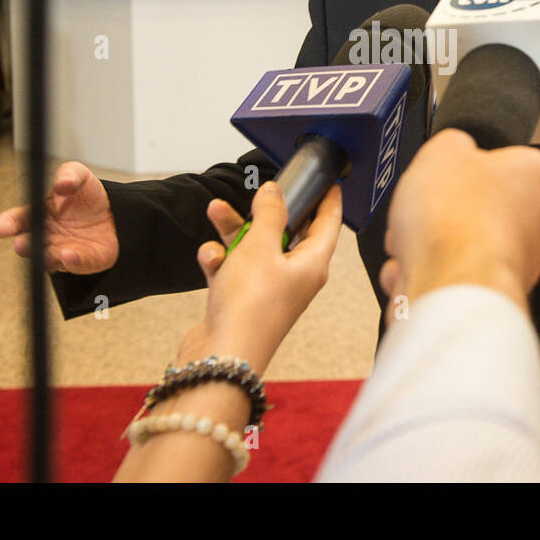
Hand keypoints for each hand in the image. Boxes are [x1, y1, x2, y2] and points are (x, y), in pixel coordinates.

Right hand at [0, 161, 117, 272]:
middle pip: (28, 245)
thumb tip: (62, 184)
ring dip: (47, 257)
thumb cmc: (87, 194)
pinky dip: (73, 262)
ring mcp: (62, 252)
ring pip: (49, 260)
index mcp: (37, 215)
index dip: (7, 224)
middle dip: (24, 245)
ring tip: (49, 253)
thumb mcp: (79, 176)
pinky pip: (76, 265)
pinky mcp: (83, 262)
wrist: (115, 211)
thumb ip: (69, 175)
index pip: (17, 221)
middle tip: (21, 244)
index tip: (2, 228)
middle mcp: (45, 237)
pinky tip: (69, 255)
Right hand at [180, 182, 341, 373]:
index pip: (329, 225)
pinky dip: (221, 259)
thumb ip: (269, 213)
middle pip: (287, 233)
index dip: (328, 200)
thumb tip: (275, 191)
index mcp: (313, 265)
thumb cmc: (250, 307)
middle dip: (267, 210)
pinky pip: (234, 269)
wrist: (221, 356)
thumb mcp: (261, 246)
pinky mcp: (243, 301)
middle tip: (260, 190)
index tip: (329, 182)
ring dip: (235, 230)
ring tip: (217, 210)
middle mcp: (295, 278)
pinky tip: (210, 257)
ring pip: (255, 248)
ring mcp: (269, 290)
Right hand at [381, 128, 539, 311]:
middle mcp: (535, 222)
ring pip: (458, 244)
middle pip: (476, 206)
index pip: (504, 160)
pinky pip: (449, 275)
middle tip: (425, 207)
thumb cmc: (457, 224)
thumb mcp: (443, 149)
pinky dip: (426, 273)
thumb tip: (452, 150)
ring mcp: (515, 263)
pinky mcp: (489, 293)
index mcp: (533, 177)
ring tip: (414, 242)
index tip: (449, 169)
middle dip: (441, 209)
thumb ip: (452, 144)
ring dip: (427, 244)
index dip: (466, 164)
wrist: (449, 289)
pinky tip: (413, 269)